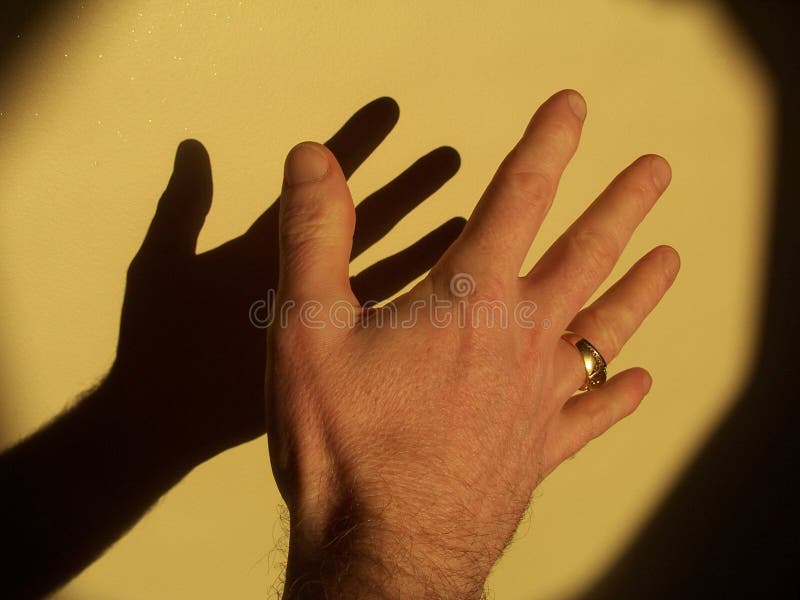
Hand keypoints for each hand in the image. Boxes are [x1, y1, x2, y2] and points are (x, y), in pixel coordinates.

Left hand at [111, 97, 464, 465]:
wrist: (164, 420)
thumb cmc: (158, 342)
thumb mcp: (162, 267)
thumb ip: (182, 209)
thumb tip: (192, 147)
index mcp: (268, 250)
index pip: (319, 188)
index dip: (354, 148)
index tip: (391, 113)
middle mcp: (303, 280)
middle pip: (363, 223)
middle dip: (408, 189)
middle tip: (449, 158)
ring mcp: (321, 321)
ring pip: (384, 272)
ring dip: (424, 243)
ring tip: (466, 214)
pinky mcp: (333, 359)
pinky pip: (383, 327)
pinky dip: (418, 307)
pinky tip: (456, 288)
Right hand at [266, 90, 679, 597]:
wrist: (380, 551)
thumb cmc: (345, 443)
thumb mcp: (307, 327)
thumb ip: (314, 236)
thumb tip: (312, 159)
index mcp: (470, 299)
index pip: (519, 196)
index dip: (547, 143)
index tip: (573, 108)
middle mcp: (521, 339)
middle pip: (586, 254)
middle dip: (621, 205)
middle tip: (655, 173)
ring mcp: (540, 398)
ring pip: (606, 328)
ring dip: (641, 289)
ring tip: (671, 259)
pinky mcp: (540, 450)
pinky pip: (594, 413)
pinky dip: (618, 393)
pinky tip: (639, 380)